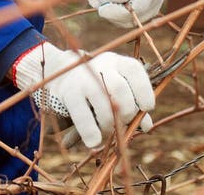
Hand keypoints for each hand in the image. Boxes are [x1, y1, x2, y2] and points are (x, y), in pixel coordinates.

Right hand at [12, 41, 153, 149]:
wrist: (57, 73)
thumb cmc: (95, 86)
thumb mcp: (115, 89)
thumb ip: (133, 105)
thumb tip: (146, 126)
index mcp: (115, 62)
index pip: (135, 71)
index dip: (144, 92)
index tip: (146, 108)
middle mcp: (99, 65)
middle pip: (120, 89)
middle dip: (127, 113)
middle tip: (124, 123)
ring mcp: (82, 78)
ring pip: (103, 104)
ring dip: (109, 126)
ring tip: (107, 131)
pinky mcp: (68, 92)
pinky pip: (83, 116)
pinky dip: (91, 132)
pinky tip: (94, 141)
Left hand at [88, 0, 165, 27]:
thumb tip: (118, 2)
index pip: (136, 9)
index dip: (116, 11)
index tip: (99, 4)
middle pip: (130, 18)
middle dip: (109, 4)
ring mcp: (151, 4)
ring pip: (124, 20)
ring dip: (106, 3)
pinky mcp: (141, 9)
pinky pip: (121, 18)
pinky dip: (107, 6)